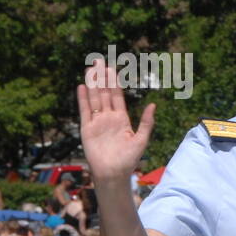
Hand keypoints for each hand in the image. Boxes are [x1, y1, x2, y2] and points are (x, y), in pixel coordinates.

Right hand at [78, 62, 154, 184]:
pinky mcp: (86, 129)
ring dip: (92, 84)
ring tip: (90, 69)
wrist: (113, 173)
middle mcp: (108, 118)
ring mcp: (97, 122)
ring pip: (94, 99)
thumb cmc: (129, 160)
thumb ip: (146, 122)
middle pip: (104, 94)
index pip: (117, 97)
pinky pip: (84, 111)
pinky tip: (82, 87)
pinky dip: (83, 99)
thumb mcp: (141, 139)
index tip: (113, 69)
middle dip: (102, 78)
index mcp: (122, 119)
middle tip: (99, 62)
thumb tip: (153, 105)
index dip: (114, 83)